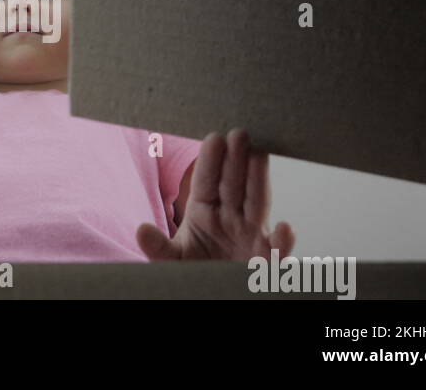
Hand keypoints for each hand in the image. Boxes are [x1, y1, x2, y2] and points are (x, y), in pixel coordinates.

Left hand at [136, 129, 294, 260]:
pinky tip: (284, 228)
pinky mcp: (265, 260)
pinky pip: (276, 250)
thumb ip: (158, 247)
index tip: (214, 138)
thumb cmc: (193, 272)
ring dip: (259, 180)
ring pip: (257, 203)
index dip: (211, 161)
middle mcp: (230, 218)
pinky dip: (283, 241)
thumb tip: (141, 230)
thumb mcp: (172, 259)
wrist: (211, 293)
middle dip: (237, 159)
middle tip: (240, 132)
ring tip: (261, 155)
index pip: (207, 181)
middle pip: (234, 184)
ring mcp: (250, 235)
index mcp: (204, 212)